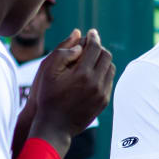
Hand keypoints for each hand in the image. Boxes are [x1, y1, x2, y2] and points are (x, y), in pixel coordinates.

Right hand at [29, 28, 114, 149]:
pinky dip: (104, 73)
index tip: (91, 33)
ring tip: (93, 58)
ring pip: (111, 68)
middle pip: (106, 56)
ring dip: (103, 60)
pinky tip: (95, 72)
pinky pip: (109, 81)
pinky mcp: (104, 101)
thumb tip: (79, 39)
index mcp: (82, 73)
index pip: (95, 47)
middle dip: (99, 47)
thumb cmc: (48, 96)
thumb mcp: (48, 71)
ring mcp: (102, 93)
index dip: (93, 37)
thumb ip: (63, 51)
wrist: (55, 125)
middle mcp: (96, 82)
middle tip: (91, 45)